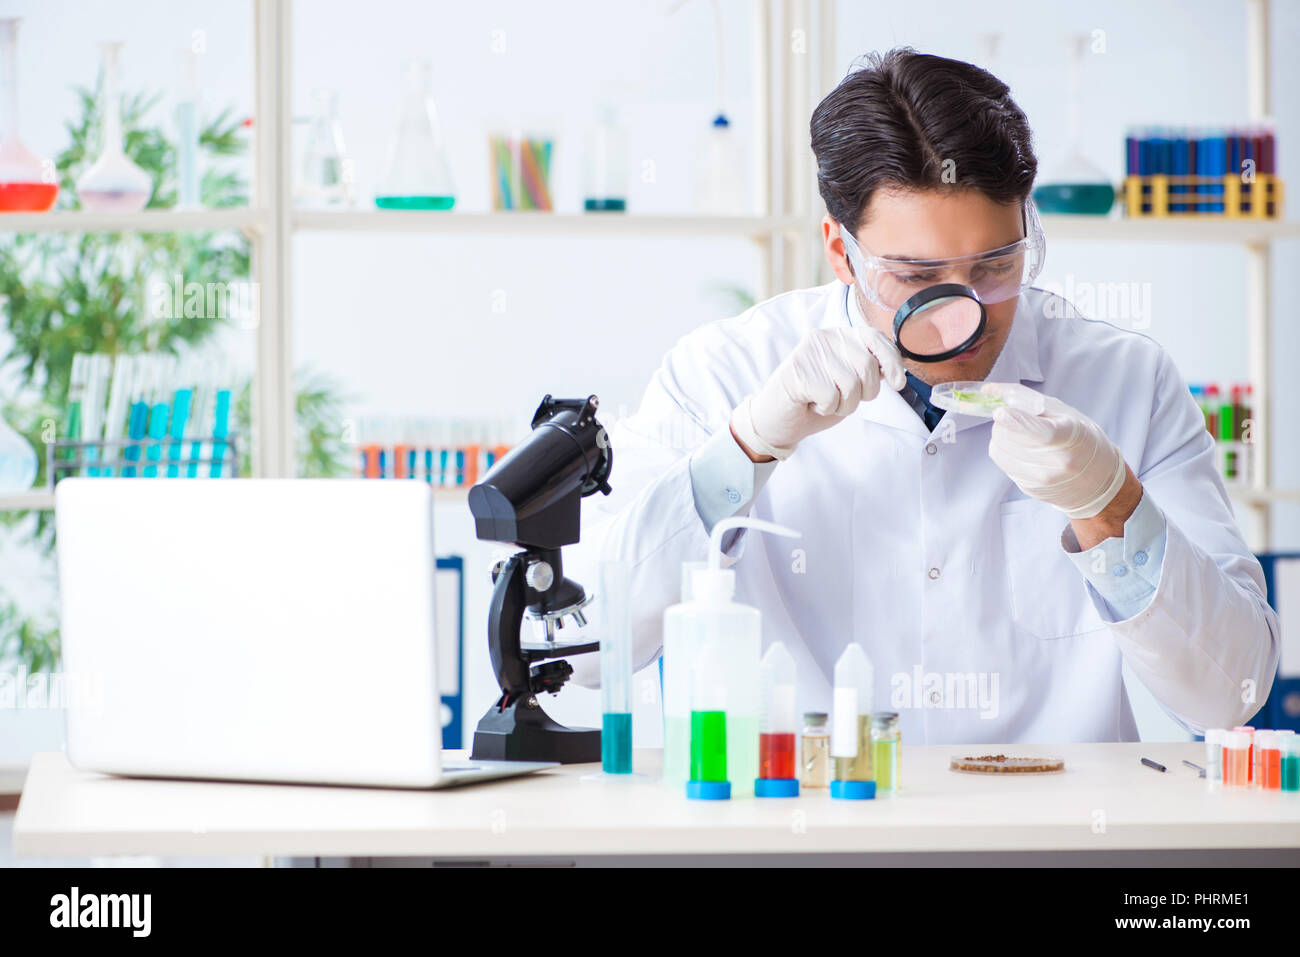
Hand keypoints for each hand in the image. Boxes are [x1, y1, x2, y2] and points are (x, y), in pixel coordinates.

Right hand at [731, 326, 905, 459]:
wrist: (776, 421)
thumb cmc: (815, 402)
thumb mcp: (849, 383)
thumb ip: (869, 371)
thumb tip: (895, 371)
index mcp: (839, 336)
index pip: (876, 338)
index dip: (892, 362)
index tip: (896, 383)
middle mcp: (825, 337)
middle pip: (867, 367)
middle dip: (864, 394)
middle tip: (843, 399)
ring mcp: (809, 352)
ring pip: (851, 386)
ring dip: (843, 405)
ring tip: (824, 401)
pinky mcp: (798, 372)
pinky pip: (832, 397)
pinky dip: (826, 408)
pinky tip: (811, 403)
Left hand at [985, 383, 1127, 519]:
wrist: (1095, 479)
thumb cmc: (1081, 438)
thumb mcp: (1063, 412)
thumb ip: (1026, 398)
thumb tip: (989, 390)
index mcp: (1070, 439)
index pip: (1039, 432)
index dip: (1016, 421)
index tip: (1000, 412)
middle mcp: (1055, 463)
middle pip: (1010, 437)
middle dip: (1005, 422)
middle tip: (1019, 418)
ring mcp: (1040, 479)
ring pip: (998, 448)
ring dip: (1003, 435)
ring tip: (1024, 435)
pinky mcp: (1027, 488)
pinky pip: (1001, 461)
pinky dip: (1005, 450)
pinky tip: (1024, 449)